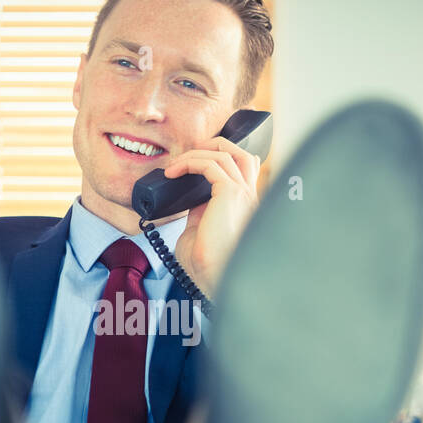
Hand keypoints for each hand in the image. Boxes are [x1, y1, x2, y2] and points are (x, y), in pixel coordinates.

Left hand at [162, 136, 261, 297]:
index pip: (246, 169)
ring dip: (195, 153)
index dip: (224, 158)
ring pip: (225, 153)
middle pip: (241, 153)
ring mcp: (243, 193)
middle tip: (187, 155)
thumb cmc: (207, 264)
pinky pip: (209, 163)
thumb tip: (189, 200)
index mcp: (246, 206)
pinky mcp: (230, 193)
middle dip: (213, 146)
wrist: (214, 277)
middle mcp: (249, 197)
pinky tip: (173, 172)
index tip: (196, 162)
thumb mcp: (200, 231)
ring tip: (174, 165)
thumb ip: (199, 212)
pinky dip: (189, 162)